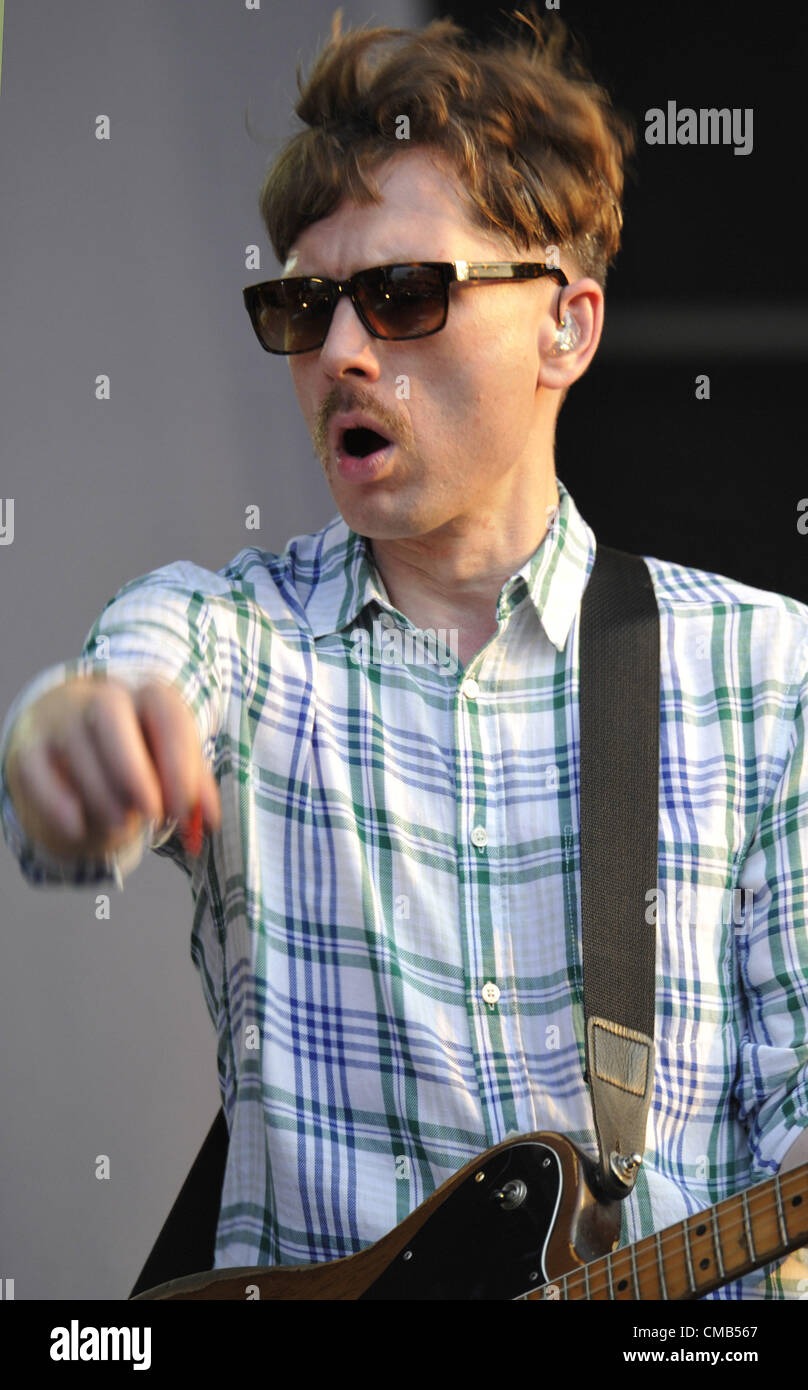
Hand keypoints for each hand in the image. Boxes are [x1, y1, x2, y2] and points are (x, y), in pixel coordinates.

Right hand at [4, 675, 220, 860]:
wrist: (75, 739)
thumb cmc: (136, 754)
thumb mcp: (168, 763)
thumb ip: (193, 787)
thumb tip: (209, 821)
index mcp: (148, 697)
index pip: (166, 714)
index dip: (179, 764)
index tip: (185, 809)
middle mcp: (102, 698)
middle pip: (111, 714)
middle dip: (133, 769)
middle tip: (152, 814)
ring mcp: (61, 720)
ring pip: (77, 750)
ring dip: (103, 795)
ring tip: (122, 823)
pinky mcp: (30, 748)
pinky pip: (36, 771)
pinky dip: (56, 801)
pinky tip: (78, 825)